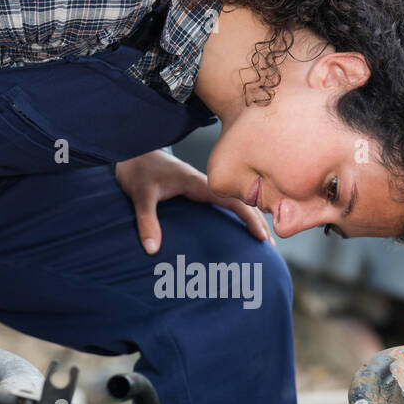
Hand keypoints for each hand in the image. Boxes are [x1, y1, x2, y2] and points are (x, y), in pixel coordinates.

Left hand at [115, 150, 268, 253]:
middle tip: (271, 248)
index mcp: (198, 183)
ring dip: (249, 218)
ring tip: (263, 242)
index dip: (250, 218)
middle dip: (257, 222)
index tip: (263, 237)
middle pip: (240, 202)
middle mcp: (204, 184)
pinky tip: (238, 230)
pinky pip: (221, 203)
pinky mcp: (195, 191)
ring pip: (233, 202)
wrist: (131, 153)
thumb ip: (146, 221)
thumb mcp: (140, 195)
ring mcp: (201, 188)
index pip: (233, 200)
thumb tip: (152, 250)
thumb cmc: (137, 170)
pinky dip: (235, 215)